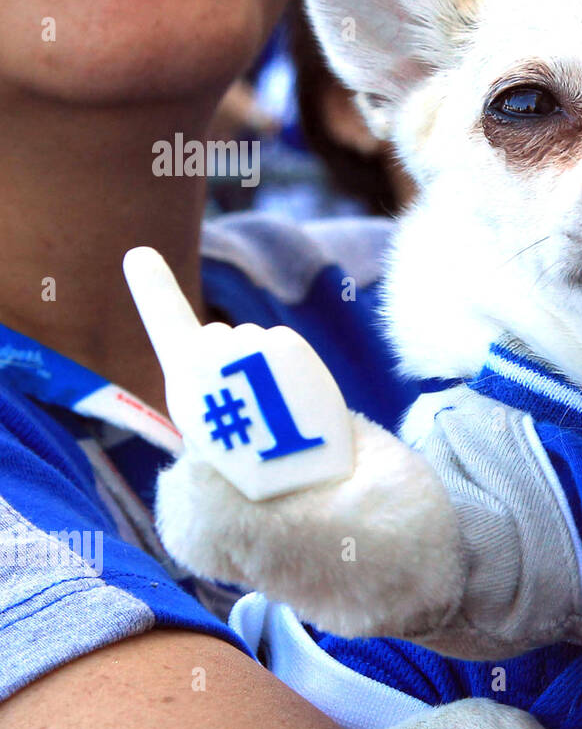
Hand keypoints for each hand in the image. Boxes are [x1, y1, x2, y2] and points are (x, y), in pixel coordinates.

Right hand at [123, 246, 352, 500]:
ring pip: (253, 344)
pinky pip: (282, 348)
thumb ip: (203, 385)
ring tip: (270, 410)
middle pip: (218, 339)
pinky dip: (287, 369)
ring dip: (261, 367)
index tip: (140, 254)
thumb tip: (223, 378)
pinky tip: (290, 398)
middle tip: (241, 408)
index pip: (163, 315)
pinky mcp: (287, 343)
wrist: (294, 474)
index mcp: (181, 369)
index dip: (152, 285)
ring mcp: (250, 341)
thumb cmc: (245, 462)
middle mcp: (211, 347)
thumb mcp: (203, 426)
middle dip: (229, 363)